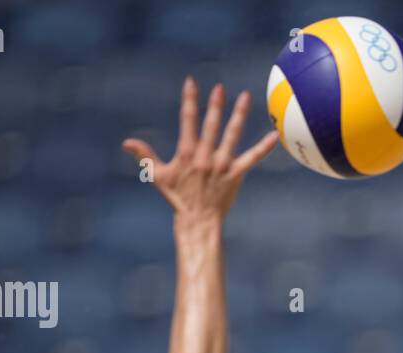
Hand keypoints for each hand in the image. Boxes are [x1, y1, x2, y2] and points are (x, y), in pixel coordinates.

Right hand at [123, 78, 277, 223]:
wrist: (197, 220)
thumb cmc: (178, 198)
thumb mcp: (158, 176)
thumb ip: (145, 156)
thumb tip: (127, 142)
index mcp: (187, 153)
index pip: (188, 121)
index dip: (189, 100)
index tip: (191, 82)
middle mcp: (205, 156)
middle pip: (211, 125)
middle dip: (215, 105)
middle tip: (220, 88)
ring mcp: (221, 165)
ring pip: (232, 135)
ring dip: (239, 115)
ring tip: (246, 97)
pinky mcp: (235, 175)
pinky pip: (252, 158)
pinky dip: (264, 147)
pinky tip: (275, 136)